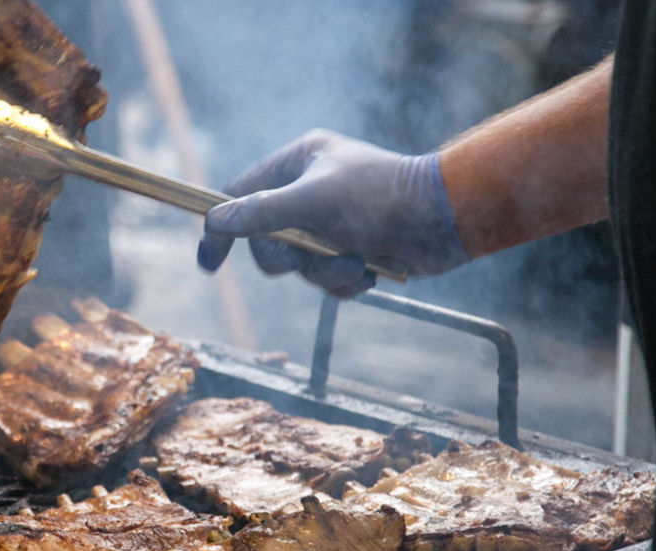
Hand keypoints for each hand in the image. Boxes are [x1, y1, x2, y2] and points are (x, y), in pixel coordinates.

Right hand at [198, 130, 468, 296]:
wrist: (445, 221)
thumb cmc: (381, 199)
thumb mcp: (313, 202)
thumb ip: (261, 213)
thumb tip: (214, 222)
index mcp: (298, 163)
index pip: (241, 194)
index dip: (222, 228)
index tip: (210, 264)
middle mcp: (310, 191)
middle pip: (267, 241)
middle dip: (291, 257)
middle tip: (310, 253)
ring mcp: (332, 223)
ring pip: (301, 266)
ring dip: (325, 272)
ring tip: (357, 261)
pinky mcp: (352, 250)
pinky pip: (327, 279)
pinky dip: (345, 281)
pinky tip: (370, 270)